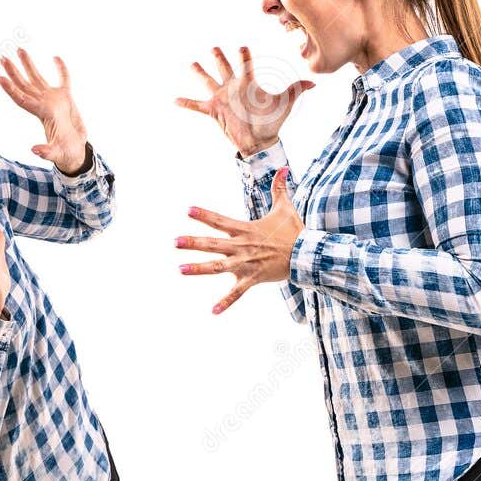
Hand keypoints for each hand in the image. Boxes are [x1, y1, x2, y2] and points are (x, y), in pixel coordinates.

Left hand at [0, 48, 89, 174]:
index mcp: (41, 114)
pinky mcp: (66, 98)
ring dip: (28, 64)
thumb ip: (46, 152)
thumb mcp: (56, 153)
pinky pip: (63, 79)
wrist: (75, 151)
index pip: (22, 99)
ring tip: (19, 50)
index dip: (10, 89)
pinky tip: (55, 57)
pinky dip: (60, 69)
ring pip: (37, 78)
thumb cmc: (66, 153)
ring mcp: (54, 100)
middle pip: (24, 85)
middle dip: (13, 71)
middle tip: (2, 58)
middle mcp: (43, 104)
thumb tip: (34, 150)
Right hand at [175, 45, 313, 157]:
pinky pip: (197, 105)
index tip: (242, 47)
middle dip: (218, 57)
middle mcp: (233, 87)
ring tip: (191, 64)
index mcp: (249, 83)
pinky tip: (174, 99)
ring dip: (199, 73)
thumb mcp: (284, 104)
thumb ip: (295, 90)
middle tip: (214, 47)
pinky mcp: (214, 111)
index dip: (243, 55)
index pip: (246, 64)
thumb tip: (314, 82)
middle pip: (224, 67)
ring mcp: (222, 98)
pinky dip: (185, 103)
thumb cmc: (271, 121)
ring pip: (207, 81)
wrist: (259, 141)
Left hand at [176, 167, 303, 314]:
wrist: (306, 254)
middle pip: (213, 244)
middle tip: (174, 242)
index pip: (220, 221)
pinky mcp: (253, 278)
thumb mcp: (286, 208)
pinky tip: (212, 312)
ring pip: (218, 267)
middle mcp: (242, 247)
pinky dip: (225, 303)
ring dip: (199, 269)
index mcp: (246, 230)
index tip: (188, 210)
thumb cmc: (294, 231)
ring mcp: (246, 264)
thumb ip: (280, 188)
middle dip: (193, 243)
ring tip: (180, 269)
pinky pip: (237, 293)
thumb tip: (284, 169)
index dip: (204, 215)